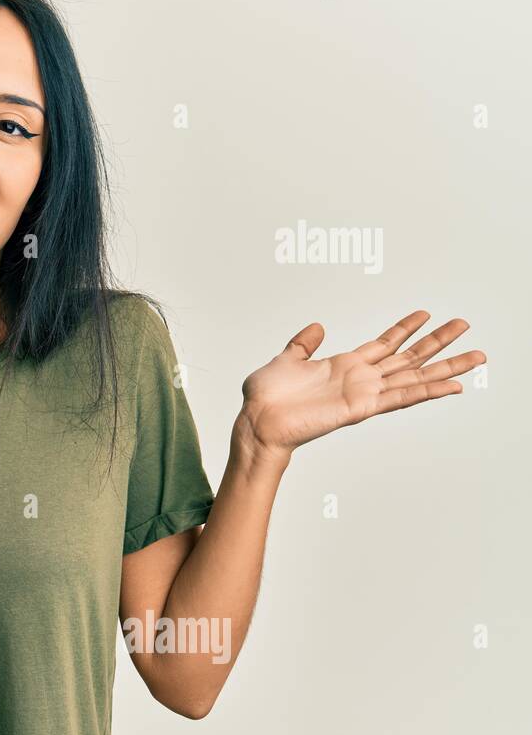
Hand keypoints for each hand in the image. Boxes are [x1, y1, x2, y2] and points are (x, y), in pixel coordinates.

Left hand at [237, 310, 486, 455]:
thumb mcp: (286, 359)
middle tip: (465, 325)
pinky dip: (428, 391)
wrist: (257, 421)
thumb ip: (303, 344)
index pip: (384, 344)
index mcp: (344, 366)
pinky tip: (453, 386)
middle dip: (438, 342)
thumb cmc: (267, 398)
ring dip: (447, 368)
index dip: (404, 328)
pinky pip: (401, 397)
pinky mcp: (362, 408)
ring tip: (476, 356)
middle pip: (409, 358)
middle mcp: (360, 380)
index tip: (426, 313)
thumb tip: (317, 326)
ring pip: (415, 377)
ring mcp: (364, 394)